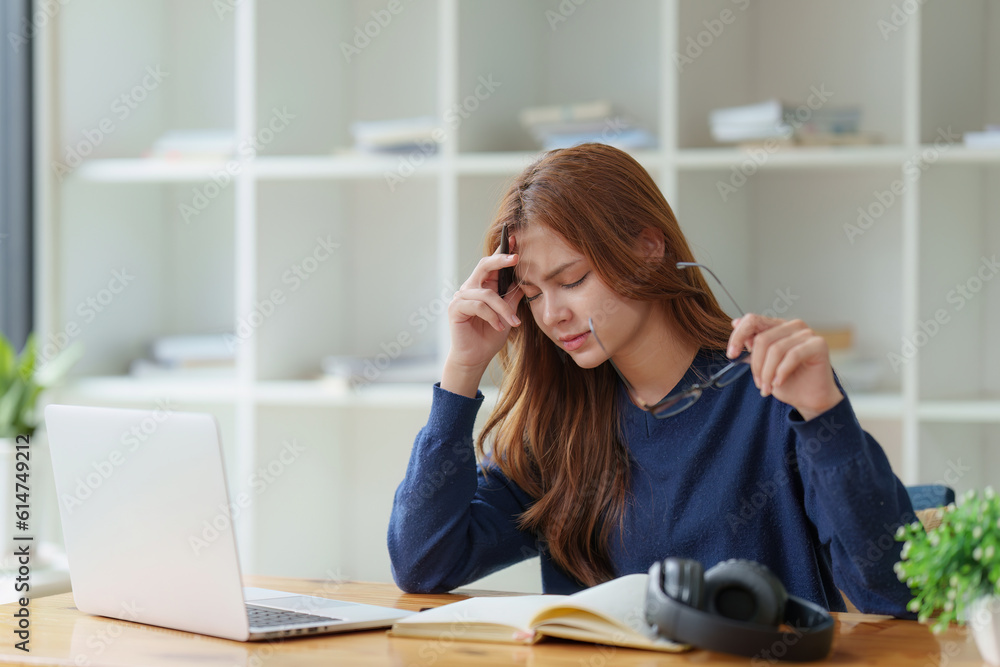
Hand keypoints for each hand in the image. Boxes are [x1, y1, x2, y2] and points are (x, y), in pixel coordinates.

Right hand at [442, 244, 523, 396]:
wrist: (476, 357)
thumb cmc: (491, 335)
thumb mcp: (508, 313)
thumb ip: (513, 296)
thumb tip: (527, 280)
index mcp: (483, 286)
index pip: (492, 265)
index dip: (502, 252)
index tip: (515, 239)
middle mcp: (470, 288)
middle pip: (484, 266)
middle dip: (500, 260)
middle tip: (516, 258)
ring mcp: (461, 297)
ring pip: (487, 294)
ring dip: (503, 309)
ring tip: (513, 322)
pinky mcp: (456, 309)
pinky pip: (478, 306)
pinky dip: (492, 316)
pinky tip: (499, 327)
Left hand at [727, 314, 842, 420]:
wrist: (809, 399)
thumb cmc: (787, 381)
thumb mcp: (763, 363)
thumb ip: (752, 344)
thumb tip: (735, 322)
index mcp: (777, 326)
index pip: (752, 320)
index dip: (738, 336)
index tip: (731, 354)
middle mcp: (792, 325)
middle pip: (762, 338)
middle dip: (756, 365)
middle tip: (759, 384)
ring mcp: (806, 333)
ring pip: (776, 349)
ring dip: (768, 373)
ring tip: (767, 388)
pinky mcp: (818, 344)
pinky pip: (793, 355)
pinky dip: (782, 372)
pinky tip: (778, 383)